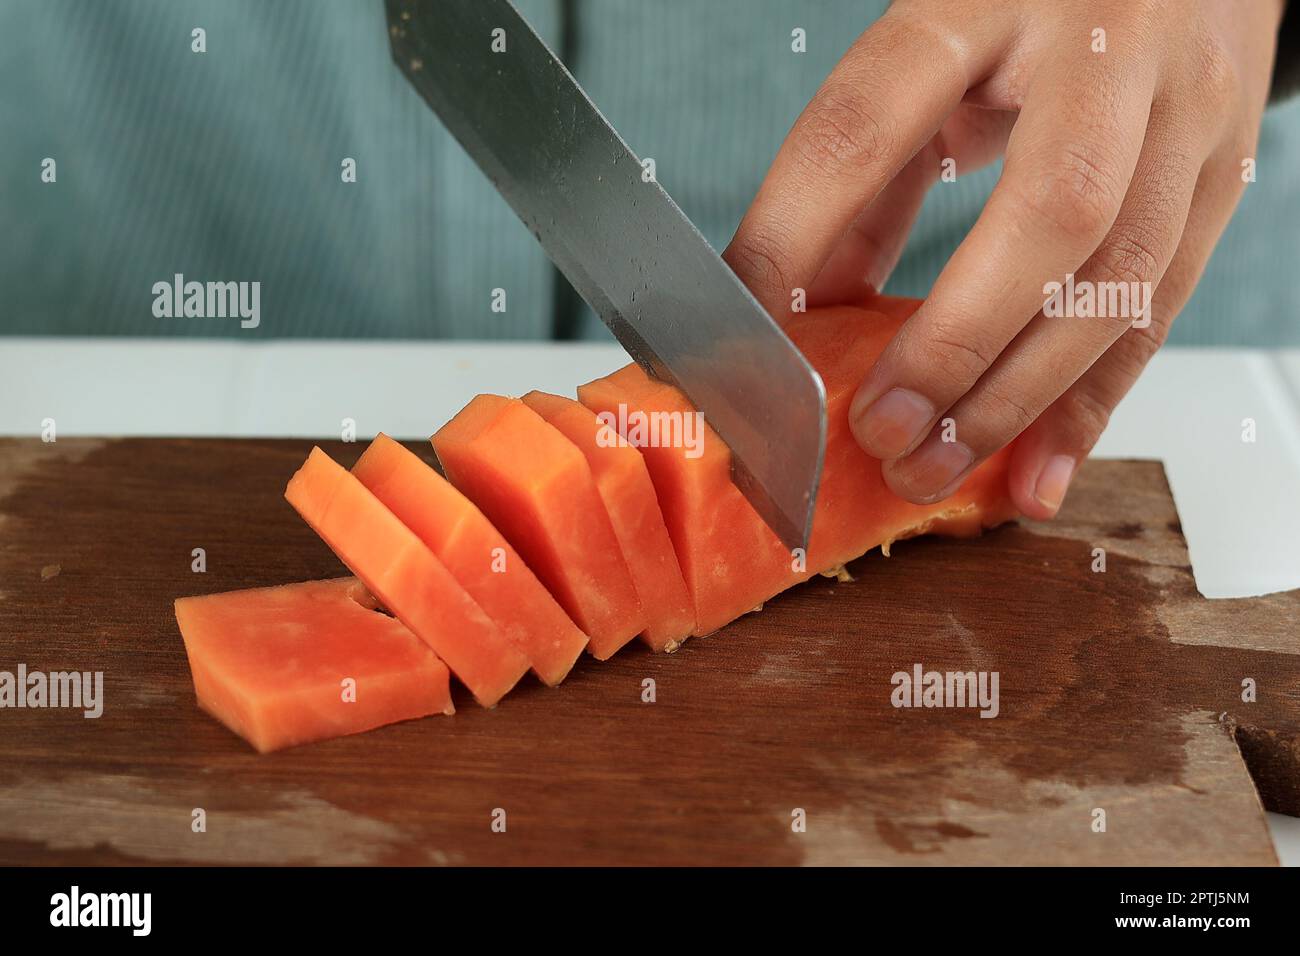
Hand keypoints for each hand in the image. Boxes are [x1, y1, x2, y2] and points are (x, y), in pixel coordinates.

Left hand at [724, 0, 1283, 517]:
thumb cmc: (1033, 4)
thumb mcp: (931, 54)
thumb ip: (867, 174)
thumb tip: (800, 307)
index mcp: (980, 0)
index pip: (866, 124)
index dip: (794, 237)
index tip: (748, 337)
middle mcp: (1101, 48)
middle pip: (1048, 212)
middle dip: (956, 345)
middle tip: (881, 433)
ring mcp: (1186, 107)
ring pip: (1121, 279)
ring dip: (1020, 400)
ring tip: (937, 470)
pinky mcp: (1227, 169)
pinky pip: (1162, 309)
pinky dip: (1091, 407)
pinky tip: (1034, 473)